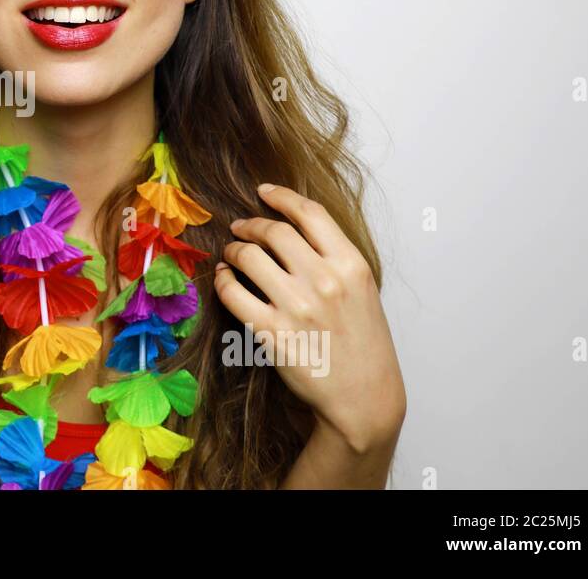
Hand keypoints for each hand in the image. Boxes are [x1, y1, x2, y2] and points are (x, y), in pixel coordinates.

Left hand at [213, 183, 405, 454]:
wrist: (363, 396)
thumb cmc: (364, 343)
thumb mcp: (362, 290)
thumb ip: (333, 257)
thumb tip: (292, 228)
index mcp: (351, 265)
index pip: (310, 214)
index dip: (282, 196)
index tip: (264, 191)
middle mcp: (324, 280)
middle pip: (274, 231)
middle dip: (251, 224)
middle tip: (240, 227)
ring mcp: (296, 306)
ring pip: (249, 257)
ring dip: (234, 250)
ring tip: (232, 253)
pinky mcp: (271, 332)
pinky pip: (233, 293)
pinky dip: (223, 280)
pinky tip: (224, 278)